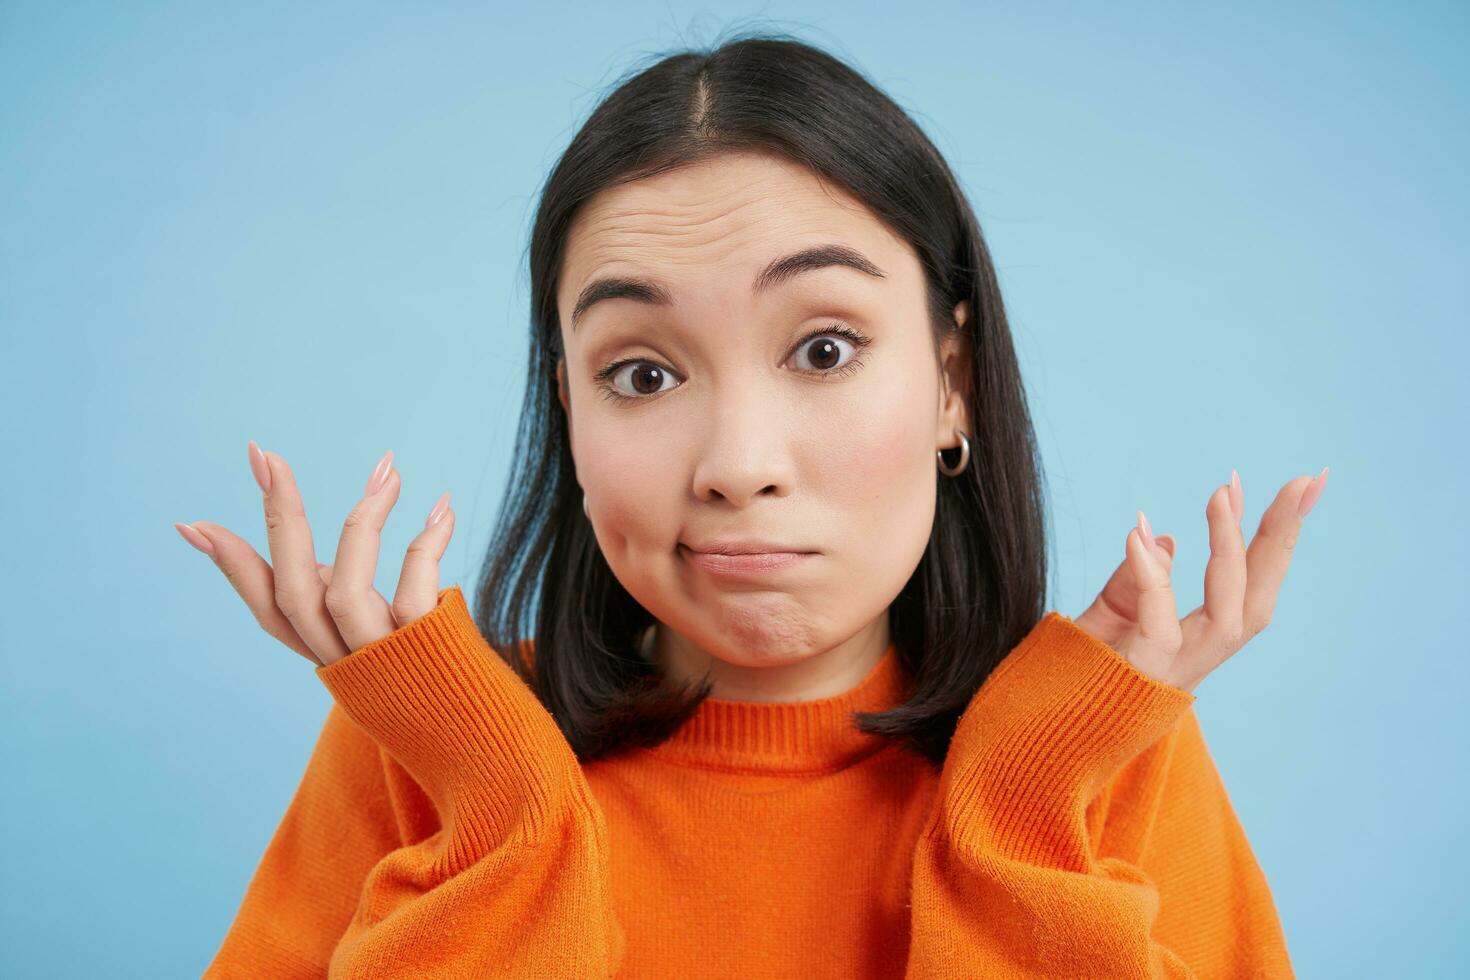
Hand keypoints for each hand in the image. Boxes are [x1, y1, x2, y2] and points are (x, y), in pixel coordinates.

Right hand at [173, 441, 455, 665]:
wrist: (471, 719)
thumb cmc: (415, 658)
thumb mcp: (362, 619)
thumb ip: (325, 580)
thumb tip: (281, 523)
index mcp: (321, 645)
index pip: (266, 605)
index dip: (230, 564)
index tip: (192, 523)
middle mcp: (342, 656)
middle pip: (293, 590)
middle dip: (277, 518)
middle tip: (267, 456)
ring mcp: (381, 656)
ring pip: (345, 592)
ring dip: (362, 522)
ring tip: (388, 470)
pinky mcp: (424, 650)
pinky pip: (416, 591)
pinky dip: (427, 544)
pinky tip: (443, 508)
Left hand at [1072, 467, 1328, 693]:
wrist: (1028, 745)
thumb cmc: (1065, 682)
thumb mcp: (1100, 621)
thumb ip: (1130, 584)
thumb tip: (1158, 535)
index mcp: (1192, 646)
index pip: (1249, 587)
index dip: (1277, 540)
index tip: (1306, 485)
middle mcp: (1193, 663)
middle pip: (1256, 600)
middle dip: (1283, 539)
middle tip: (1306, 481)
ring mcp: (1167, 676)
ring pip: (1226, 616)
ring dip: (1230, 552)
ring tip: (1222, 494)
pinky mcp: (1132, 683)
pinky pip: (1155, 630)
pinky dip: (1153, 582)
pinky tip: (1141, 536)